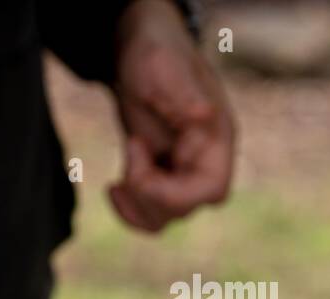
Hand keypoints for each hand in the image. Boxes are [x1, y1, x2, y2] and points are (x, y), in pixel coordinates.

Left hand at [109, 0, 235, 231]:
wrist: (139, 50)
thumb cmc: (154, 54)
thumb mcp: (163, 68)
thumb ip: (183, 93)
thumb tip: (204, 115)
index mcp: (216, 139)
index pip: (211, 191)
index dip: (172, 192)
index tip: (138, 154)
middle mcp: (203, 161)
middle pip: (182, 210)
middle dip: (145, 191)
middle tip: (132, 147)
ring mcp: (181, 172)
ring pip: (163, 218)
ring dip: (134, 206)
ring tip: (119, 176)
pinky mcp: (159, 176)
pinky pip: (148, 213)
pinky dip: (128, 209)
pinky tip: (113, 187)